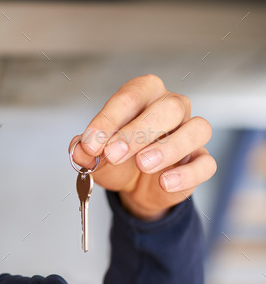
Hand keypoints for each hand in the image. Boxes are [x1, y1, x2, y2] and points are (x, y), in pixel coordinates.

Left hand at [69, 74, 216, 219]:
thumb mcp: (96, 157)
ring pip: (196, 130)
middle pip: (168, 108)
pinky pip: (205, 164)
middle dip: (137, 131)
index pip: (131, 96)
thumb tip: (78, 150)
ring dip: (168, 148)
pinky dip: (187, 174)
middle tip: (113, 153)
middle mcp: (173, 108)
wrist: (135, 187)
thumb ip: (86, 152)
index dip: (109, 119)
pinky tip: (164, 182)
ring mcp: (191, 134)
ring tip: (143, 164)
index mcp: (145, 96)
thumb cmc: (119, 160)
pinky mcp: (200, 162)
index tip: (90, 143)